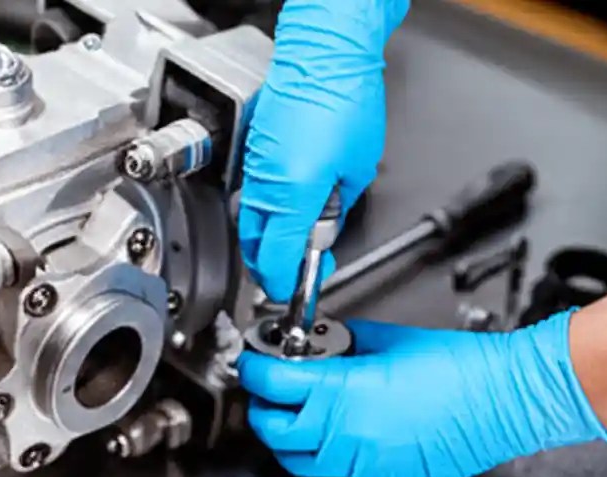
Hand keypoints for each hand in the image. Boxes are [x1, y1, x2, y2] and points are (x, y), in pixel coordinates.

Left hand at [237, 312, 606, 476]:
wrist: (506, 401)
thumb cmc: (463, 369)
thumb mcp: (389, 339)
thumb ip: (344, 341)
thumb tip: (320, 343)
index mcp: (344, 392)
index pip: (271, 383)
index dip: (254, 368)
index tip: (253, 361)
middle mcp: (345, 435)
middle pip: (271, 426)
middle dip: (263, 404)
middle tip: (269, 386)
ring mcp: (361, 465)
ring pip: (292, 460)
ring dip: (285, 436)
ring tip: (295, 413)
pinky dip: (313, 465)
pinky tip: (323, 445)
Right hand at [240, 0, 408, 300]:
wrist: (321, 55)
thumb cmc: (343, 99)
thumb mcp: (356, 170)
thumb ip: (335, 210)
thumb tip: (322, 233)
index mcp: (292, 196)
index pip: (279, 260)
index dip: (287, 285)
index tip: (297, 292)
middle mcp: (265, 186)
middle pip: (254, 248)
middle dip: (272, 270)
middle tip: (297, 274)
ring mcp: (253, 170)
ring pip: (250, 224)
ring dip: (268, 242)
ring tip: (294, 245)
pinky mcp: (252, 154)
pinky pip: (253, 197)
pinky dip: (265, 214)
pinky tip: (286, 212)